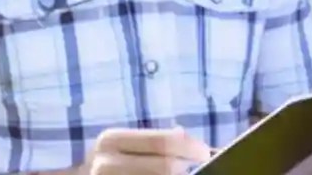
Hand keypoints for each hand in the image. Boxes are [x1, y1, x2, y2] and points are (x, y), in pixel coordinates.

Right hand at [76, 126, 211, 174]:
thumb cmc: (112, 161)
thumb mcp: (126, 144)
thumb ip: (156, 140)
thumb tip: (191, 141)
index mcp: (111, 140)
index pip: (162, 141)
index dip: (190, 147)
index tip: (206, 153)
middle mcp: (105, 163)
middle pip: (164, 167)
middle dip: (187, 169)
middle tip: (200, 170)